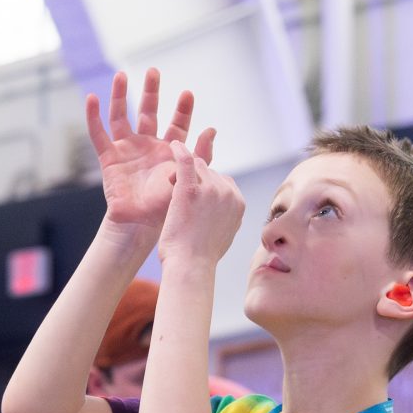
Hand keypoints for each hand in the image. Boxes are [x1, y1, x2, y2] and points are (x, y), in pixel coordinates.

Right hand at [84, 70, 207, 240]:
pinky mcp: (109, 157)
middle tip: (154, 71)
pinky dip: (93, 117)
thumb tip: (212, 128)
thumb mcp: (189, 177)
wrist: (141, 225)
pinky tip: (92, 98)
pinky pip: (98, 134)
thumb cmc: (166, 207)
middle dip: (151, 92)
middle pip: (148, 112)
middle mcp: (147, 145)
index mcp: (168, 150)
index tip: (188, 93)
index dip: (183, 110)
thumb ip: (200, 154)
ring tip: (120, 75)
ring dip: (120, 96)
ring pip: (121, 116)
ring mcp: (127, 149)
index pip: (177, 124)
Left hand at [155, 139, 242, 267]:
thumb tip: (221, 212)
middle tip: (181, 197)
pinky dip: (179, 151)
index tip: (196, 199)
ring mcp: (211, 189)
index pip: (223, 181)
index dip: (207, 186)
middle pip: (209, 172)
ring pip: (196, 166)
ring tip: (173, 188)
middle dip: (195, 180)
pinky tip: (173, 146)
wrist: (190, 266)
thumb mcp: (224, 233)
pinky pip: (186, 160)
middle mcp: (228, 192)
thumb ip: (226, 216)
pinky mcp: (190, 189)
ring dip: (184, 173)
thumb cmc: (201, 256)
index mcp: (239, 202)